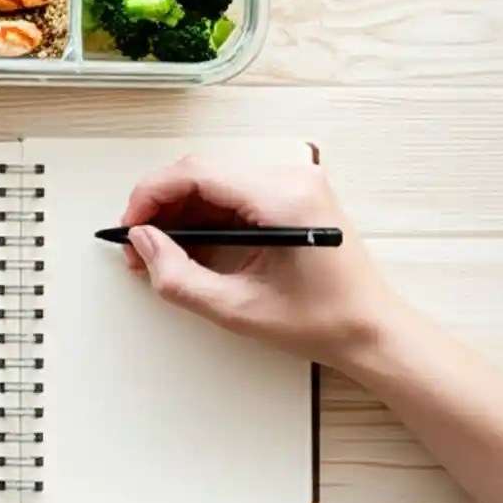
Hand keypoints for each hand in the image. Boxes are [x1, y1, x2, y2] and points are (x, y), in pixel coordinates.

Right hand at [120, 155, 408, 370]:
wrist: (372, 330)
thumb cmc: (324, 321)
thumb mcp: (238, 309)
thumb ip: (179, 277)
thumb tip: (144, 244)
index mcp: (284, 198)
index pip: (197, 173)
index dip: (151, 196)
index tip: (129, 226)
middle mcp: (291, 179)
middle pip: (201, 172)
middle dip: (160, 206)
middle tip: (138, 246)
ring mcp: (294, 183)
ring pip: (213, 181)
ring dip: (179, 211)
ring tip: (158, 251)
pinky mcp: (291, 195)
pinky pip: (232, 192)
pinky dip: (202, 215)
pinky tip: (186, 245)